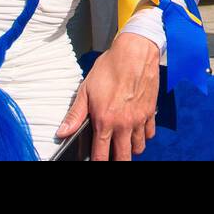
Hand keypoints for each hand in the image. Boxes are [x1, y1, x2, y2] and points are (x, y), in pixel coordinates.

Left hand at [57, 32, 158, 160]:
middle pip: (123, 157)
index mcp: (105, 120)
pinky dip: (144, 135)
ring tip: (124, 143)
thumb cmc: (110, 67)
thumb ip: (75, 114)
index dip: (98, 162)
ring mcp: (139, 118)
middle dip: (117, 161)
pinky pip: (150, 133)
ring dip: (131, 149)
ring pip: (138, 148)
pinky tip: (137, 129)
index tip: (97, 161)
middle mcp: (124, 124)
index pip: (101, 155)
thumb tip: (62, 132)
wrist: (135, 51)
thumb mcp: (87, 89)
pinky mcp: (151, 111)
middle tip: (112, 157)